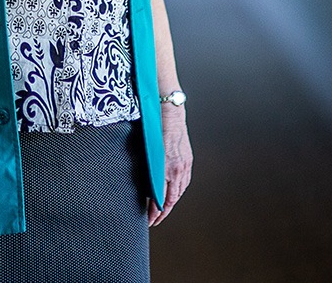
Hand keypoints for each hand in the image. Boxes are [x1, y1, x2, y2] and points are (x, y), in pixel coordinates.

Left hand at [147, 107, 192, 225]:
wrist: (170, 111)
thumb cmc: (154, 127)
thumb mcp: (145, 150)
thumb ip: (147, 170)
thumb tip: (143, 187)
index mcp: (166, 167)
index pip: (161, 199)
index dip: (155, 212)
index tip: (149, 220)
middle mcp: (177, 169)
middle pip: (171, 199)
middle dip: (162, 212)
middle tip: (154, 220)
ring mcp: (184, 165)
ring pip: (179, 192)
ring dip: (170, 203)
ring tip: (162, 210)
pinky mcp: (188, 160)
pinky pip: (184, 182)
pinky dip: (178, 191)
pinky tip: (173, 194)